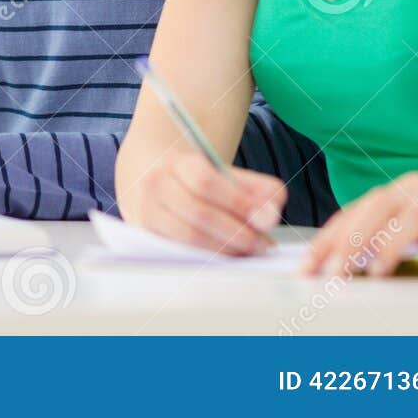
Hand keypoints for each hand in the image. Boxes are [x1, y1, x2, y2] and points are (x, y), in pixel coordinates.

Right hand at [121, 151, 284, 255]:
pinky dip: (211, 256)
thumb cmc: (199, 178)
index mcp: (178, 162)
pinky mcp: (148, 235)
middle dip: (237, 233)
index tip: (267, 221)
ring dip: (227, 249)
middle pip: (199, 213)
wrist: (153, 178)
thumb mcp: (226, 172)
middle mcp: (156, 184)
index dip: (238, 202)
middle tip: (264, 245)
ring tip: (251, 251)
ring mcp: (148, 211)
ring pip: (190, 236)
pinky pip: (182, 251)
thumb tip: (269, 217)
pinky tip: (230, 255)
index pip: (206, 181)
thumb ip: (257, 189)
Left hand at [303, 162, 417, 277]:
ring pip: (414, 220)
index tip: (306, 267)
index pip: (353, 214)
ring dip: (392, 245)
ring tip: (376, 273)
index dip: (327, 240)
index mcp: (401, 193)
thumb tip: (348, 262)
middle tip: (330, 274)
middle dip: (349, 243)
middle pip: (375, 211)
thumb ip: (390, 234)